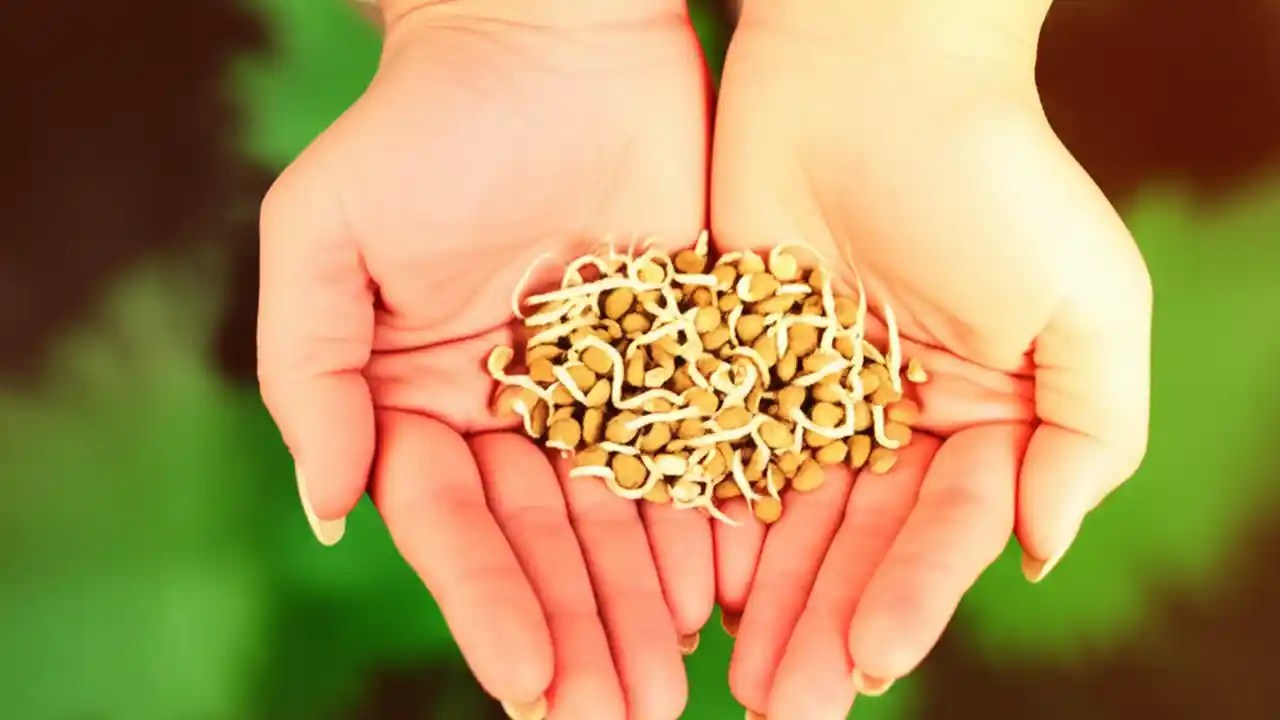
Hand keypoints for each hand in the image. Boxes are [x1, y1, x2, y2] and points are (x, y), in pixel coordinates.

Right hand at [256, 3, 712, 716]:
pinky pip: (701, 451)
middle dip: (582, 632)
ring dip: (649, 604)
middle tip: (621, 718)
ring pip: (626, 517)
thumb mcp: (324, 236)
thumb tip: (330, 511)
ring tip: (677, 685)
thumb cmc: (423, 125)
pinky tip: (732, 589)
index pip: (454, 527)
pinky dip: (713, 520)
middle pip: (547, 543)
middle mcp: (514, 411)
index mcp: (425, 399)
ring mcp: (604, 389)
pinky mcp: (684, 353)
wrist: (550, 38)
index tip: (529, 685)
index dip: (490, 606)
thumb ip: (311, 374)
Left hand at [709, 2, 1151, 716]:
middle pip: (855, 541)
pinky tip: (689, 582)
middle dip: (824, 625)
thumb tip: (1040, 553)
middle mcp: (893, 413)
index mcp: (980, 413)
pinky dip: (705, 516)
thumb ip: (1089, 435)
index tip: (873, 664)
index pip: (943, 530)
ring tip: (737, 682)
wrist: (870, 64)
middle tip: (785, 710)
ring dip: (762, 598)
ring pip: (782, 513)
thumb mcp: (1089, 302)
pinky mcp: (733, 354)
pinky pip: (717, 449)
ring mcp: (809, 387)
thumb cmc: (993, 174)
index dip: (909, 598)